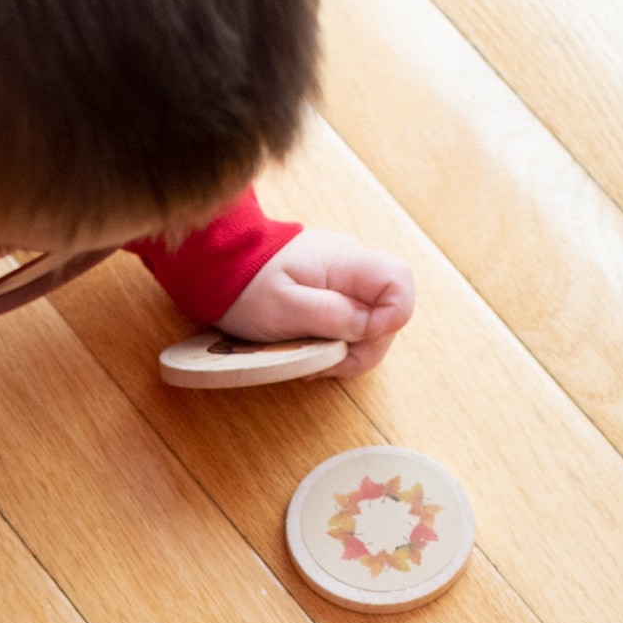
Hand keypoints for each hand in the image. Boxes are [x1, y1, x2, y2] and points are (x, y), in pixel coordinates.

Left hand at [217, 228, 414, 376]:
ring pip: (374, 324)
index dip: (392, 318)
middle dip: (364, 347)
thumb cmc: (246, 285)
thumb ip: (329, 314)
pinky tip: (312, 347)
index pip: (399, 282)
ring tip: (311, 355)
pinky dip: (338, 343)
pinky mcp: (337, 293)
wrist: (223, 267)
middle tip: (323, 360)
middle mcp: (354, 266)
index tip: (357, 338)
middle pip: (390, 312)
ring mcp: (347, 280)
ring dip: (349, 350)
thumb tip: (368, 326)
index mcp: (345, 262)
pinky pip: (354, 323)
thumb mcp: (281, 307)